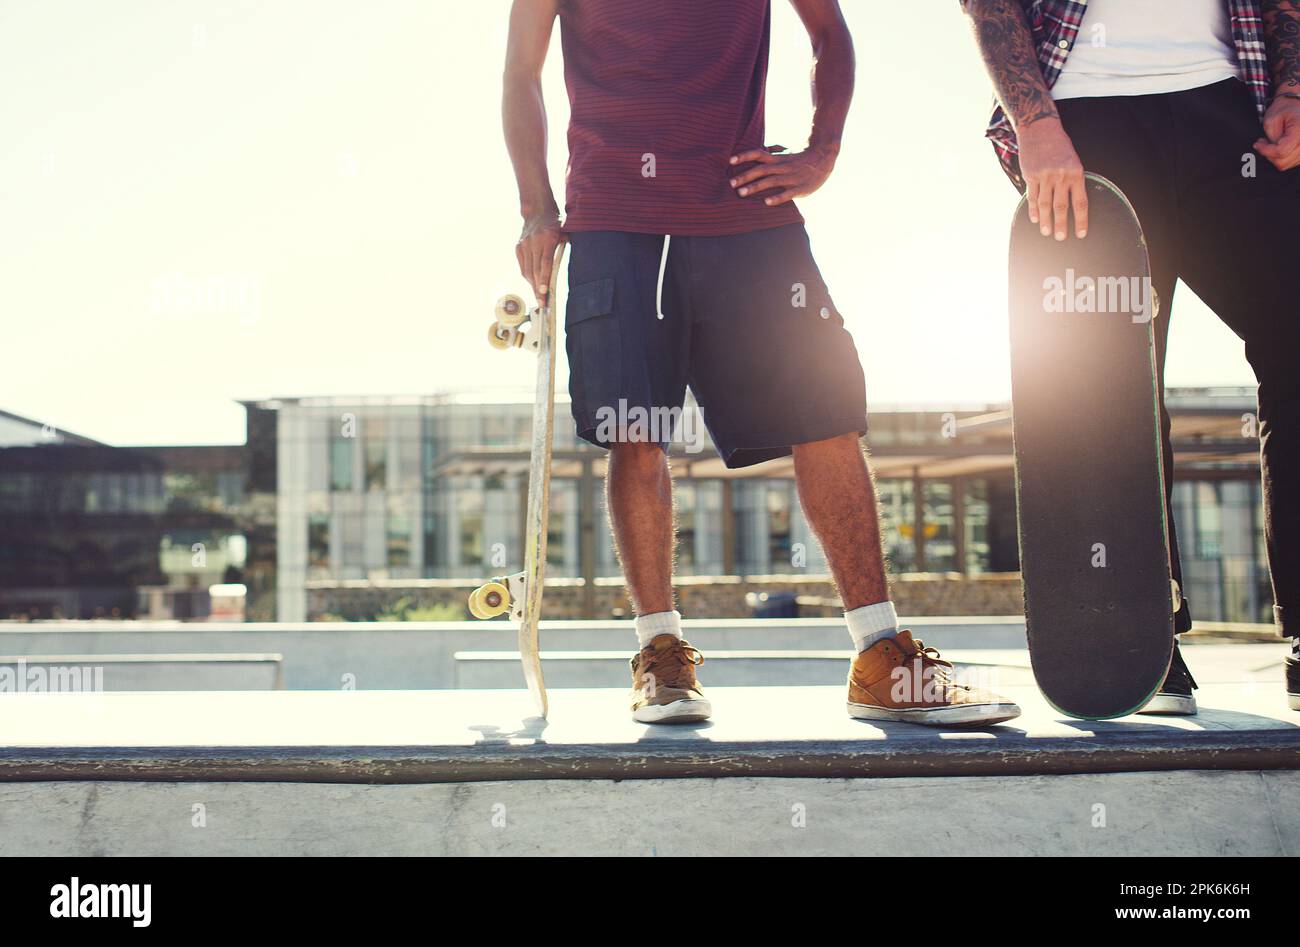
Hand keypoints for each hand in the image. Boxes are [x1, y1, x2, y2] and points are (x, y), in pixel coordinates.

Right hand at [515, 210, 564, 304]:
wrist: (537, 210)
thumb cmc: (555, 223)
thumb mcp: (565, 232)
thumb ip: (565, 248)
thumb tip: (563, 267)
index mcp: (547, 238)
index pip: (545, 263)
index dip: (544, 279)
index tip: (544, 293)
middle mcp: (533, 242)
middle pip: (535, 270)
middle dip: (539, 289)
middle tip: (543, 304)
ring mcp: (524, 245)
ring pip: (528, 270)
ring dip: (533, 286)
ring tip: (539, 298)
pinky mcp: (519, 247)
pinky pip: (524, 267)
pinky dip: (529, 277)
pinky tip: (533, 284)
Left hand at [728, 142, 838, 205]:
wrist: (825, 157)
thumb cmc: (801, 157)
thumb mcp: (786, 152)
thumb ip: (771, 153)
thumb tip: (757, 152)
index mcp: (778, 158)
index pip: (758, 154)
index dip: (744, 156)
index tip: (730, 161)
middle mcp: (783, 166)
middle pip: (761, 169)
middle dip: (745, 176)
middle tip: (731, 183)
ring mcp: (792, 177)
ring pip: (771, 181)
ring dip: (756, 187)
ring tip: (741, 193)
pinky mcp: (801, 188)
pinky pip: (788, 193)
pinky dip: (778, 197)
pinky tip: (767, 202)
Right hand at [1018, 117, 1088, 240]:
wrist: (1040, 129)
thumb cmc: (1059, 145)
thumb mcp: (1073, 160)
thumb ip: (1072, 180)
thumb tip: (1072, 202)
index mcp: (1076, 173)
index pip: (1080, 203)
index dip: (1081, 220)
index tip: (1081, 234)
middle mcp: (1061, 176)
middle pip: (1062, 207)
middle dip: (1062, 225)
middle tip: (1061, 238)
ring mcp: (1045, 177)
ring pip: (1045, 205)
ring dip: (1046, 221)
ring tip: (1047, 232)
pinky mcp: (1031, 176)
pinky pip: (1032, 197)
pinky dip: (1033, 210)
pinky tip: (1035, 219)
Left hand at [1255, 95, 1299, 171]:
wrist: (1295, 105)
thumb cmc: (1284, 110)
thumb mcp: (1272, 120)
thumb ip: (1272, 137)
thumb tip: (1271, 151)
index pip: (1281, 151)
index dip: (1266, 150)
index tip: (1258, 144)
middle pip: (1283, 161)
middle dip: (1269, 154)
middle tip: (1264, 142)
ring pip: (1287, 164)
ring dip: (1275, 156)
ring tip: (1272, 143)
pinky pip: (1291, 163)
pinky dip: (1282, 157)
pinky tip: (1280, 146)